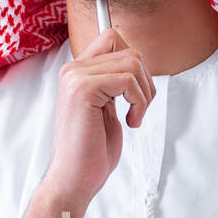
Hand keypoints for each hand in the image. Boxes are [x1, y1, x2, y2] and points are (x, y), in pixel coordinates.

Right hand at [40, 25, 155, 213]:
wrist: (73, 180)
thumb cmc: (91, 151)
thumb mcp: (107, 107)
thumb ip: (114, 82)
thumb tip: (136, 61)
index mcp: (76, 72)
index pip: (112, 38)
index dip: (134, 63)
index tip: (135, 93)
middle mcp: (72, 70)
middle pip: (127, 49)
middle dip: (145, 80)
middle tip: (139, 108)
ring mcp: (75, 78)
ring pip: (132, 63)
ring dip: (144, 93)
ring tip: (135, 116)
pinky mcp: (82, 89)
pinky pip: (128, 80)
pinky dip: (139, 102)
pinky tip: (131, 122)